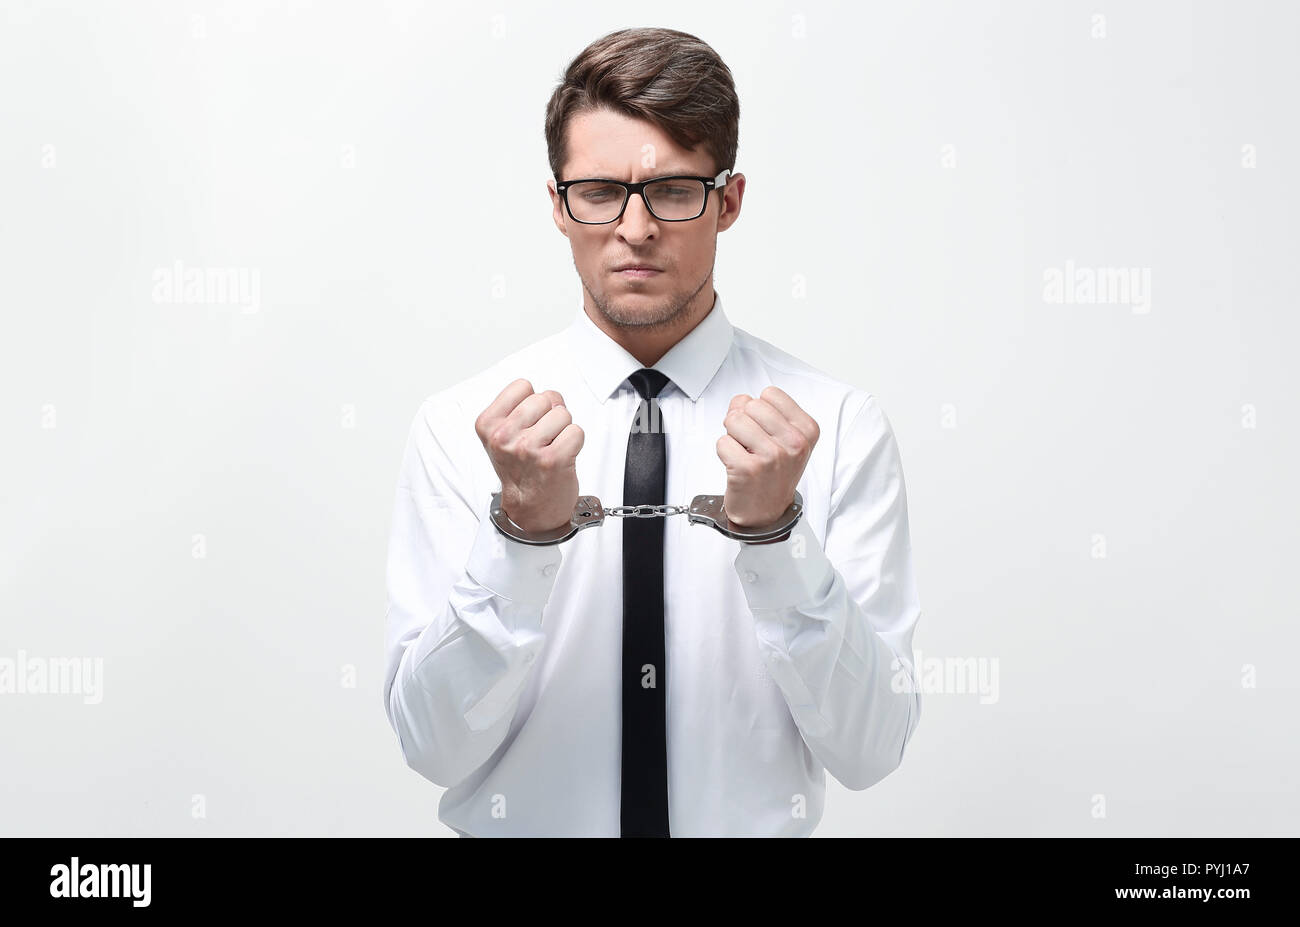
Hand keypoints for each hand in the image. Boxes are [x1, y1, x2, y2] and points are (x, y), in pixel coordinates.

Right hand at [475, 379, 584, 533]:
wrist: (529, 507)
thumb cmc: (520, 470)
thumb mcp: (502, 435)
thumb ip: (519, 408)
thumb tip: (551, 396)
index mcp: (488, 424)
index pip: (523, 386)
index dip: (533, 401)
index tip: (529, 422)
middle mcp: (504, 436)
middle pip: (545, 398)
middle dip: (551, 414)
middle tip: (544, 437)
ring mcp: (528, 448)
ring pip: (563, 414)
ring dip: (563, 429)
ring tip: (552, 446)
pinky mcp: (552, 459)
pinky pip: (576, 431)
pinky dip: (575, 442)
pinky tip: (562, 455)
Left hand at [716, 386, 818, 528]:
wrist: (766, 513)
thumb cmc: (774, 474)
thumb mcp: (783, 438)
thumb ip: (763, 411)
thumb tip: (739, 400)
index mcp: (806, 430)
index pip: (770, 394)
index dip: (759, 410)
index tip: (765, 431)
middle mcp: (794, 442)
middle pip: (750, 404)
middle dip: (744, 422)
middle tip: (752, 445)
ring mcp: (772, 456)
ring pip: (733, 420)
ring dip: (733, 436)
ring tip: (745, 454)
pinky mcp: (749, 469)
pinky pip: (722, 442)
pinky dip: (724, 453)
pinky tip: (737, 466)